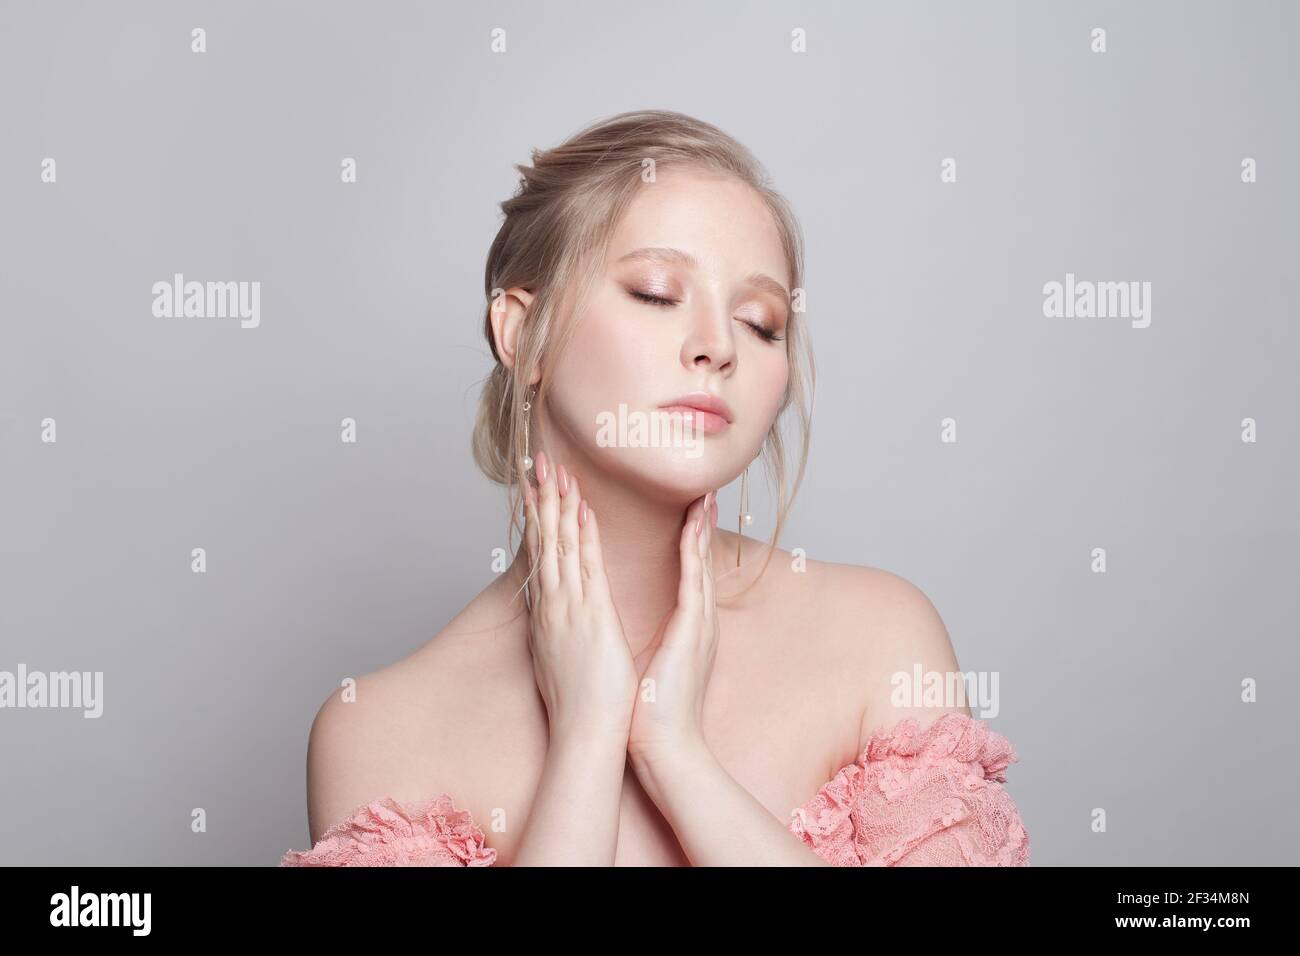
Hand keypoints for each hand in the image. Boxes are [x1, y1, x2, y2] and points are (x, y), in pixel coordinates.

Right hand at [520, 451, 638, 745]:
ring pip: (559, 546)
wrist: (586, 734)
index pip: (540, 556)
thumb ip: (558, 634)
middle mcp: (552, 607)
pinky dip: (580, 536)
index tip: (535, 488)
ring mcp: (568, 609)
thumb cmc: (580, 705)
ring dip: (557, 505)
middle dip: (541, 499)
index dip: (537, 519)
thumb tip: (554, 618)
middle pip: (543, 541)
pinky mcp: (589, 616)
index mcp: (548, 616)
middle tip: (538, 460)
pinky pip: (584, 566)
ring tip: (554, 469)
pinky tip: (579, 508)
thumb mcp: (561, 661)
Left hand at [627, 491, 720, 764]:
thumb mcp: (654, 665)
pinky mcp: (693, 631)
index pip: (688, 576)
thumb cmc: (652, 712)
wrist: (665, 745)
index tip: (690, 514)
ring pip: (700, 565)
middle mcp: (698, 622)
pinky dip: (692, 552)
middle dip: (701, 527)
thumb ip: (656, 643)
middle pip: (700, 563)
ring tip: (702, 498)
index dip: (690, 542)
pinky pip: (693, 581)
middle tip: (704, 493)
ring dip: (700, 529)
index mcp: (687, 629)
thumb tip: (640, 631)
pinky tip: (692, 529)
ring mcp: (699, 625)